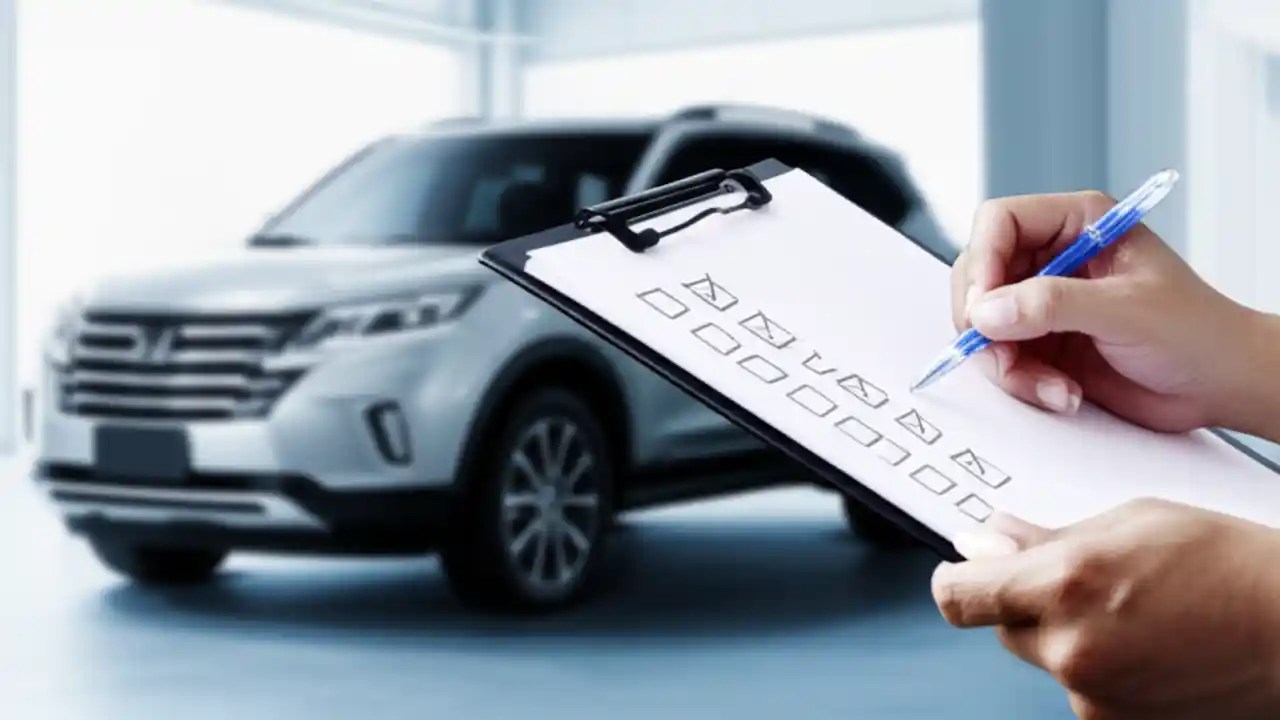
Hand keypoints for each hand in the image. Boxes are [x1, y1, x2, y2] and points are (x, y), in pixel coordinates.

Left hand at [933, 500, 1279, 719]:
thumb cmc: (1231, 567)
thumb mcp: (1130, 522)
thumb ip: (1045, 537)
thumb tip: (986, 541)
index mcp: (1066, 583)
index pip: (958, 595)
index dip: (955, 580)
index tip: (962, 570)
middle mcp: (1071, 646)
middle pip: (1001, 625)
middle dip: (1025, 602)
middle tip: (1083, 582)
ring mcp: (1093, 694)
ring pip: (1045, 656)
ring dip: (1067, 635)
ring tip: (1136, 614)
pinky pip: (1081, 687)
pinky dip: (1100, 667)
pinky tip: (1148, 645)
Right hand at [952, 192, 1279, 435]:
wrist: (1218, 386)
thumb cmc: (1196, 333)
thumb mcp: (1125, 310)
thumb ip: (1052, 305)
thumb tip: (987, 310)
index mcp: (1079, 225)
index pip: (1000, 223)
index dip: (983, 262)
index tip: (982, 308)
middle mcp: (1054, 259)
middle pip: (979, 276)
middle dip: (987, 323)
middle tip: (1005, 355)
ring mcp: (1043, 303)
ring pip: (983, 324)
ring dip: (1006, 363)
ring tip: (1050, 386)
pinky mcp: (1041, 344)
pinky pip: (1001, 359)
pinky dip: (1021, 382)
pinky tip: (1062, 392)